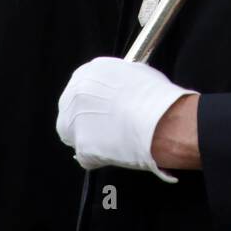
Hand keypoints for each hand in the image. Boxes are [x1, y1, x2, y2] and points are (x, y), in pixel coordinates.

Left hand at [56, 56, 197, 180]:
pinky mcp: (81, 147)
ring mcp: (74, 122)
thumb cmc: (154, 97)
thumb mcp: (136, 73)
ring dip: (93, 139)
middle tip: (110, 127)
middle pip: (73, 111)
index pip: (81, 88)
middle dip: (89, 121)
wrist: (157, 120)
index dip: (95, 102)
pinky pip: (87, 156)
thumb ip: (118, 81)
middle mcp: (74, 94)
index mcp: (87, 73)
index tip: (104, 109)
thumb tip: (123, 88)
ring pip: (76, 135)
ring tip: (117, 140)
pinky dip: (100, 158)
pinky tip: (118, 152)